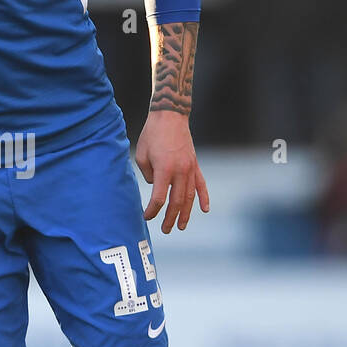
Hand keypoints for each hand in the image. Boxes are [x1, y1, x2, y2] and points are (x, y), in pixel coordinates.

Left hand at [134, 111, 208, 233]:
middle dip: (170, 217)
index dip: (153, 210)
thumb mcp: (141, 154)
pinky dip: (204, 198)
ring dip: (186, 213)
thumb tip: (155, 185)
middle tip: (165, 230)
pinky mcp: (195, 164)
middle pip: (176, 201)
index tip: (146, 216)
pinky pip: (201, 184)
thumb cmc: (152, 134)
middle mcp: (180, 170)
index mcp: (164, 169)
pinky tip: (205, 210)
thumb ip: (147, 174)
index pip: (159, 197)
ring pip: (190, 196)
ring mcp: (190, 168)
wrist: (170, 116)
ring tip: (181, 226)